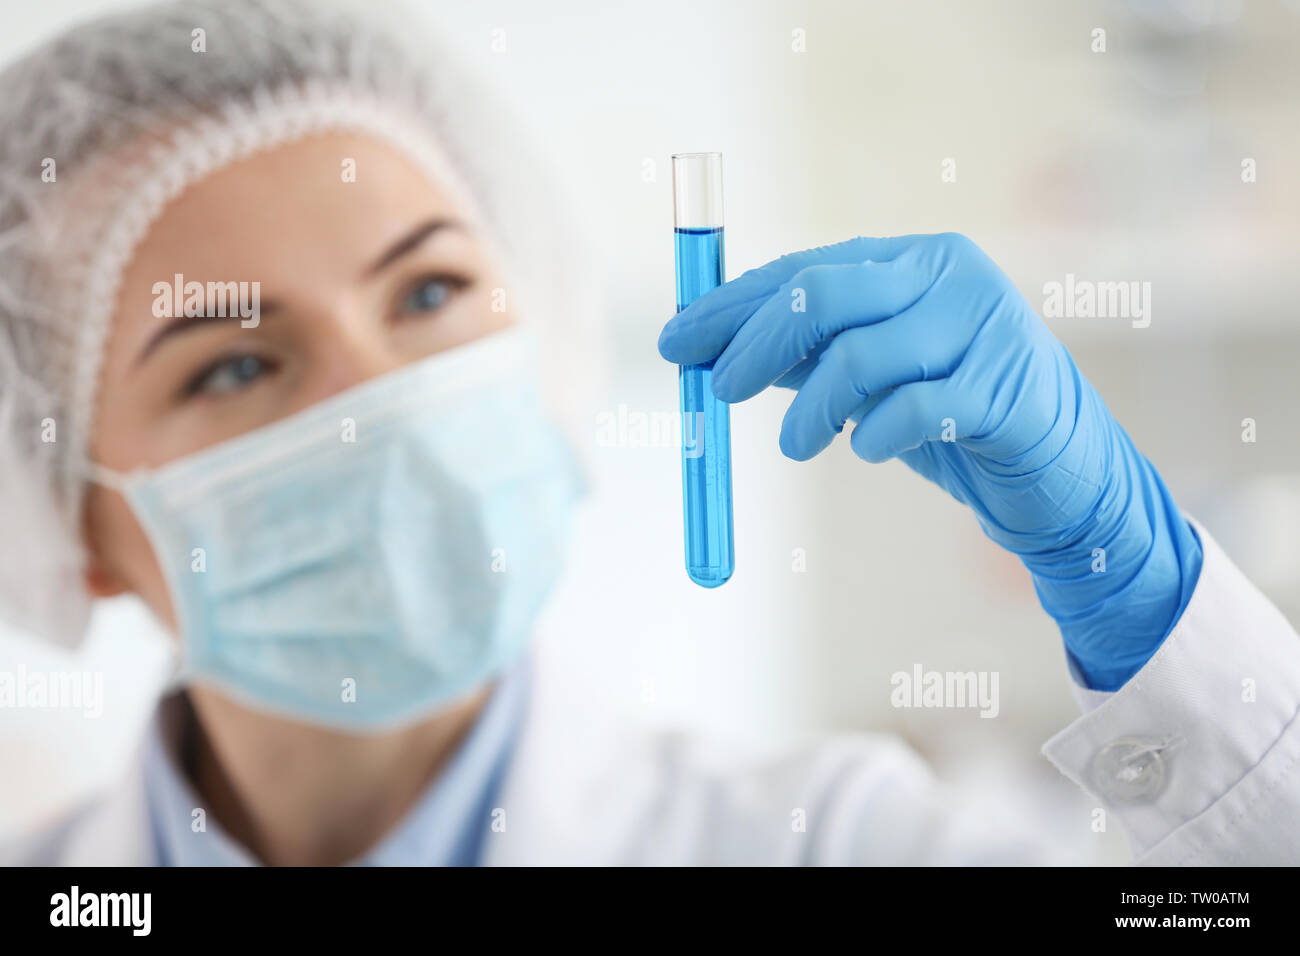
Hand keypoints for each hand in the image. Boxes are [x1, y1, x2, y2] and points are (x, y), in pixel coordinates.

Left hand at [658, 233, 1201, 690]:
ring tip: (790, 446)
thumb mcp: (873, 376)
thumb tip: (715, 353)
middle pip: (823, 296)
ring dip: (809, 407)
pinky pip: (915, 408)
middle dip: (754, 344)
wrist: (1058, 466)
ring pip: (861, 354)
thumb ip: (808, 356)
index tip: (677, 340)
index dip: (732, 306)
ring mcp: (983, 326)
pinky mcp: (1006, 389)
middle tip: (720, 391)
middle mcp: (947, 275)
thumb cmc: (954, 414)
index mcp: (910, 260)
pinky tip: (863, 448)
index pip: (802, 270)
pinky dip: (875, 433)